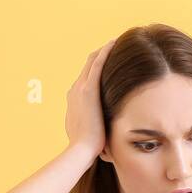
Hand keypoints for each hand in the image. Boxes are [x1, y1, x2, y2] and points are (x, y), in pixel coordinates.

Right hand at [65, 38, 116, 158]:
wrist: (80, 150)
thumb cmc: (87, 149)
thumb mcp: (89, 135)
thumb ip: (94, 128)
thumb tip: (103, 134)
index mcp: (74, 100)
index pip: (86, 79)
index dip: (96, 69)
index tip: (108, 63)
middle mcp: (74, 91)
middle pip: (87, 66)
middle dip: (100, 56)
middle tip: (114, 46)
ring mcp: (80, 89)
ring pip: (92, 62)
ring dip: (103, 50)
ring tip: (117, 41)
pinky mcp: (88, 90)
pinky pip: (97, 64)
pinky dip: (105, 51)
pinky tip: (114, 42)